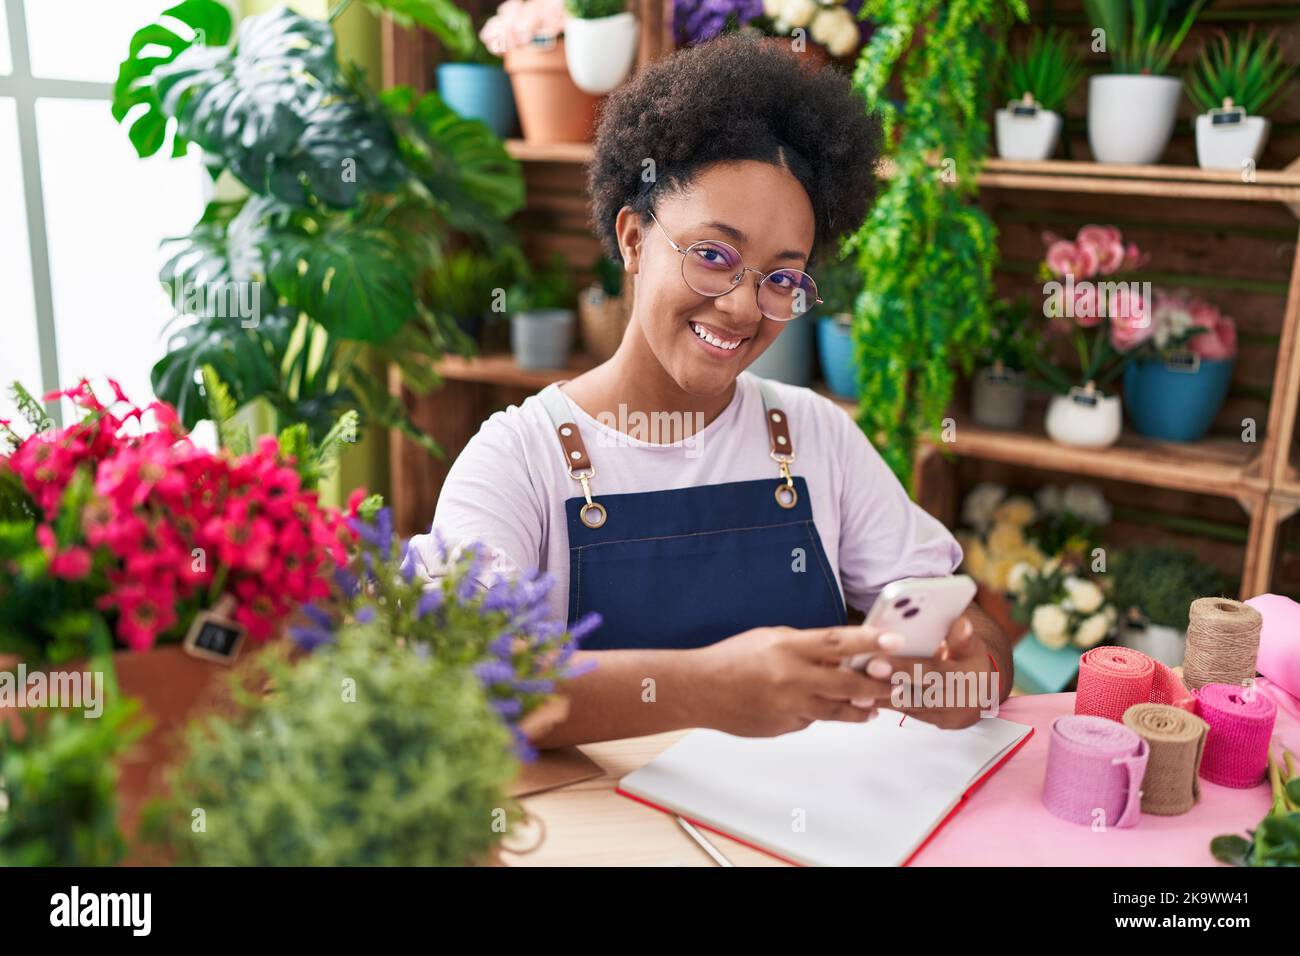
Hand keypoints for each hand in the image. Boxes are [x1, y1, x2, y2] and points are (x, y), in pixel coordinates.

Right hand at [695, 624, 893, 736]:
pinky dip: (818, 714)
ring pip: (836, 711)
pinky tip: (815, 707)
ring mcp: (788, 706)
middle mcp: (791, 677)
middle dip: (877, 686)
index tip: (895, 640)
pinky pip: (811, 721)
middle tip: (897, 685)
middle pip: (847, 684)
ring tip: (873, 707)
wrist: (700, 690)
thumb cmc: (734, 658)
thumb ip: (807, 646)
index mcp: (788, 648)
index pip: (837, 642)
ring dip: (859, 709)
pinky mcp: (783, 727)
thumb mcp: (772, 638)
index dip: (869, 641)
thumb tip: (842, 654)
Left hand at [858, 615, 996, 729]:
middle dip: (892, 679)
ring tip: (858, 683)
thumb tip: (960, 624)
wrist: (984, 689)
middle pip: (921, 690)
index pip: (936, 671)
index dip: (907, 666)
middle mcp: (962, 698)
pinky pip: (910, 713)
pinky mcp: (940, 722)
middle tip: (867, 668)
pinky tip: (865, 695)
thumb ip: (962, 637)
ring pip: (912, 705)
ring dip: (883, 694)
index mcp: (971, 674)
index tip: (881, 658)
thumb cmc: (969, 659)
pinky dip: (887, 704)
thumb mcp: (971, 645)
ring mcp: (950, 713)